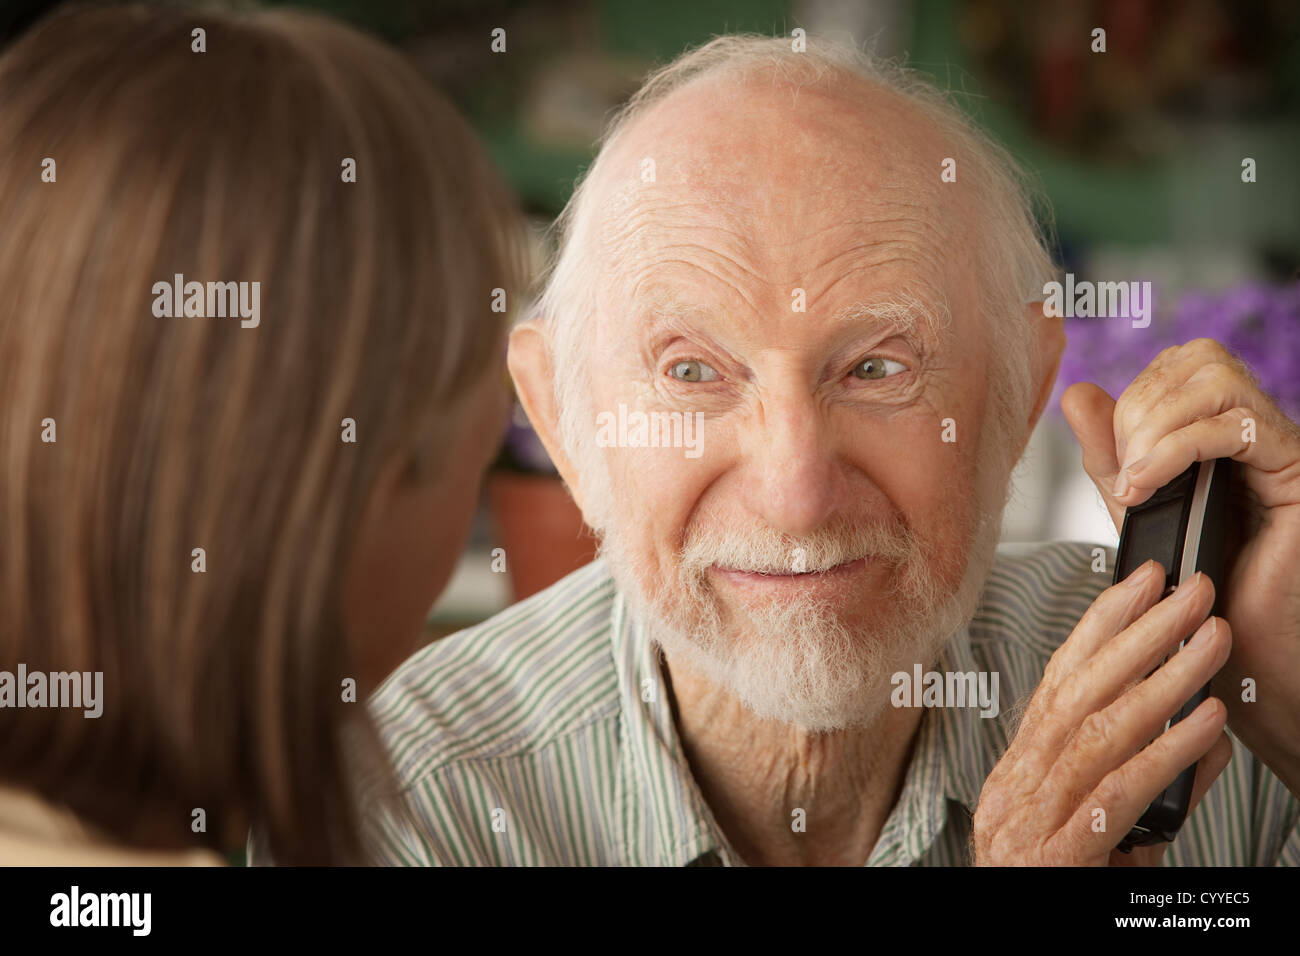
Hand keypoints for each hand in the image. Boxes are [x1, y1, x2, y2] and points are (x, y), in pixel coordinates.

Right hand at [972, 560, 1232, 864]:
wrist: (1014, 938)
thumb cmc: (1055, 888)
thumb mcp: (1098, 832)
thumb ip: (1146, 783)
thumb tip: (1204, 735)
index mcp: (1020, 772)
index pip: (1057, 682)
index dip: (1100, 625)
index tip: (1140, 581)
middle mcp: (1017, 787)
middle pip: (1077, 693)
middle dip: (1138, 635)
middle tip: (1190, 593)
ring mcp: (1031, 820)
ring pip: (1096, 732)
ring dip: (1161, 681)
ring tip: (1210, 643)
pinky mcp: (1057, 857)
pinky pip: (1116, 796)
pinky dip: (1165, 756)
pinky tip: (1205, 729)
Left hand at [1063, 339, 1299, 796]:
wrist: (1234, 653)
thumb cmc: (1191, 586)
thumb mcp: (1134, 510)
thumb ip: (1107, 453)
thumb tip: (1078, 391)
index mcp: (1220, 428)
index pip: (1181, 362)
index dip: (1135, 393)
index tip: (1114, 455)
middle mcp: (1256, 429)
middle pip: (1201, 358)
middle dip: (1141, 406)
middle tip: (1123, 471)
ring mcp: (1279, 448)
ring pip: (1218, 381)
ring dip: (1155, 427)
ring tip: (1134, 485)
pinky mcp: (1294, 474)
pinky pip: (1238, 427)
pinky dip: (1176, 448)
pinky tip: (1144, 488)